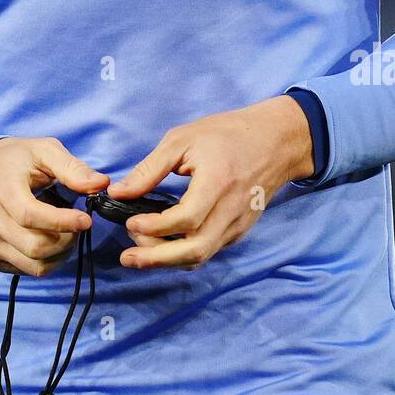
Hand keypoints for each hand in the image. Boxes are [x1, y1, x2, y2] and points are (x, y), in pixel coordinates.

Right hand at [0, 136, 108, 275]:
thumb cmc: (12, 159)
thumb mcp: (43, 150)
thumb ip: (72, 168)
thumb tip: (101, 184)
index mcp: (1, 188)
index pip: (31, 216)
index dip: (63, 222)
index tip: (86, 219)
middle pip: (34, 247)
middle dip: (66, 240)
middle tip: (78, 225)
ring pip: (32, 265)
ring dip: (59, 254)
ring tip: (67, 234)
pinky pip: (23, 270)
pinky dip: (45, 261)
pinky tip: (49, 240)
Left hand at [107, 96, 315, 270]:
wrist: (276, 141)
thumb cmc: (227, 134)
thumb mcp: (183, 139)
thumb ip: (150, 169)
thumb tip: (118, 192)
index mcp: (218, 182)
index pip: (187, 219)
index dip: (155, 227)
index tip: (130, 222)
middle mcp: (232, 210)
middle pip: (195, 250)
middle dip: (157, 259)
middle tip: (127, 256)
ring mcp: (239, 224)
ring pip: (202, 255)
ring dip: (167, 260)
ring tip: (138, 252)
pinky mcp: (240, 230)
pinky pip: (209, 250)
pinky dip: (183, 254)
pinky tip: (162, 245)